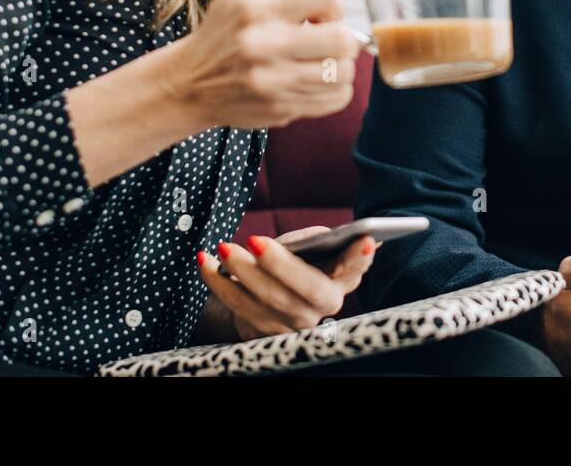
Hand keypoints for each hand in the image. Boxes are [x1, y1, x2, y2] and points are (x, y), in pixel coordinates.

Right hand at [163, 0, 361, 129]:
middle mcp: (263, 44)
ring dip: (341, 64)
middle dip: (344, 37)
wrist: (190, 84)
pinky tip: (316, 79)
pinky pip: (337, 98)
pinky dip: (336, 88)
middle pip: (343, 40)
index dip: (335, 3)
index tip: (321, 13)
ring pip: (344, 72)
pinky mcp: (280, 108)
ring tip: (321, 59)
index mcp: (256, 7)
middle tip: (327, 38)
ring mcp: (271, 81)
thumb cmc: (224, 31)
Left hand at [197, 227, 376, 339]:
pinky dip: (218, 282)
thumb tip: (303, 242)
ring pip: (269, 301)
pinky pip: (240, 306)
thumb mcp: (306, 248)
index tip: (364, 239)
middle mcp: (324, 306)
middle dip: (279, 264)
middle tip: (255, 241)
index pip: (356, 267)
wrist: (266, 299)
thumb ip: (308, 242)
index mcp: (342, 279)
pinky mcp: (266, 331)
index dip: (360, 257)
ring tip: (223, 249)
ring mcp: (296, 324)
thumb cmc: (292, 263)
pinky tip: (205, 262)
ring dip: (241, 272)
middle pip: (306, 289)